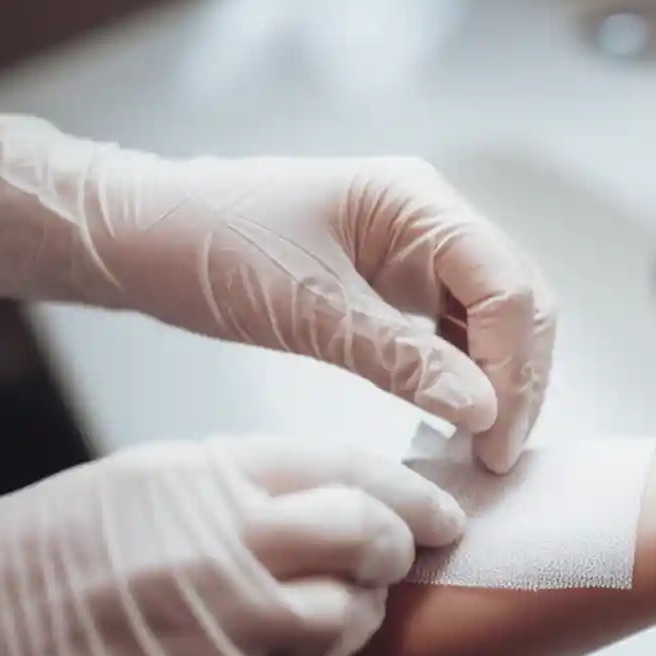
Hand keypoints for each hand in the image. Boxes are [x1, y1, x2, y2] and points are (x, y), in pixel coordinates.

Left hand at [0, 116, 555, 471]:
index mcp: (415, 201)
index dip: (514, 368)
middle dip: (517, 377)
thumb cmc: (207, 249)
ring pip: (490, 317)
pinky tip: (452, 416)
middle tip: (498, 455)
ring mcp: (411, 247)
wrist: (138, 236)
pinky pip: (450, 328)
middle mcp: (428, 217)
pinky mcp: (390, 279)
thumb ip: (401, 359)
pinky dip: (461, 373)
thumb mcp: (305, 310)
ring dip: (496, 378)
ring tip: (481, 446)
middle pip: (514, 298)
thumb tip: (483, 412)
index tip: (496, 441)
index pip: (505, 284)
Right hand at [0, 438, 465, 655]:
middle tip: (383, 558)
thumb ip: (246, 484)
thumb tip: (341, 500)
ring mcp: (223, 637)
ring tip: (298, 613)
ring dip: (345, 618)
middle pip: (365, 543)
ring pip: (346, 623)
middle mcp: (222, 552)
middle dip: (388, 550)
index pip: (348, 473)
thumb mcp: (144, 483)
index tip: (440, 513)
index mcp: (205, 481)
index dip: (411, 494)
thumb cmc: (43, 561)